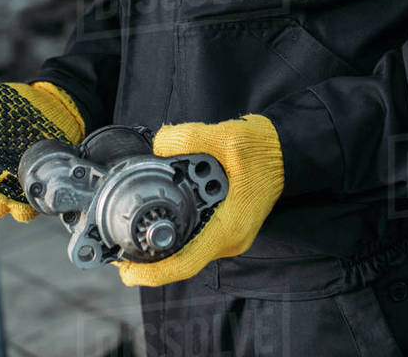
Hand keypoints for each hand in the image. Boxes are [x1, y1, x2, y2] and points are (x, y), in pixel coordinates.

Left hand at [118, 114, 283, 286]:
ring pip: (189, 248)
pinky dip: (178, 226)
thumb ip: (188, 137)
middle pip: (183, 259)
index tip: (126, 269)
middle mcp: (230, 238)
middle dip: (151, 254)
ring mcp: (229, 234)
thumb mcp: (226, 135)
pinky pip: (197, 235)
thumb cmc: (263, 149)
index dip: (152, 271)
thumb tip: (158, 145)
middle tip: (121, 244)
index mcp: (230, 225)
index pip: (185, 264)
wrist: (285, 150)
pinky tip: (164, 210)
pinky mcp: (227, 225)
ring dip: (164, 238)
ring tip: (137, 226)